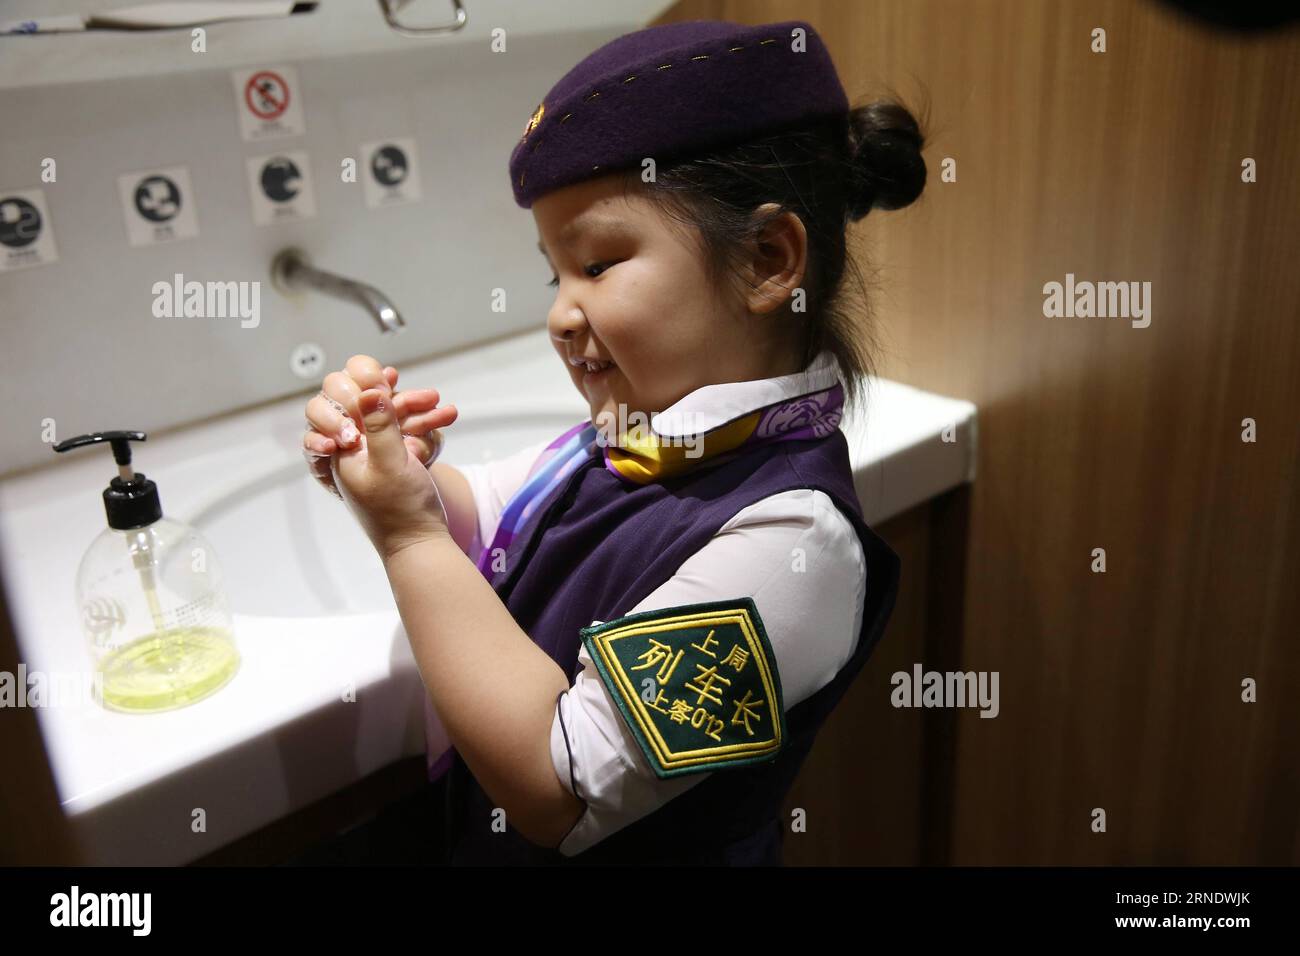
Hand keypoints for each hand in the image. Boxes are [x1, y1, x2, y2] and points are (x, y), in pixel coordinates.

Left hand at [323, 357, 454, 557]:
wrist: (420, 544)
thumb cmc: (400, 510)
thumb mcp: (390, 464)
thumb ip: (379, 426)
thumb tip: (369, 389)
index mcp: (340, 450)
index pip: (339, 405)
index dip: (362, 388)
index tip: (387, 385)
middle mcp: (354, 449)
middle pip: (368, 406)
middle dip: (397, 399)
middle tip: (426, 396)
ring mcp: (375, 454)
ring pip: (391, 417)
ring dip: (417, 410)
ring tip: (446, 409)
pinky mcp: (394, 460)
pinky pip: (404, 431)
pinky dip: (423, 424)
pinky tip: (443, 416)